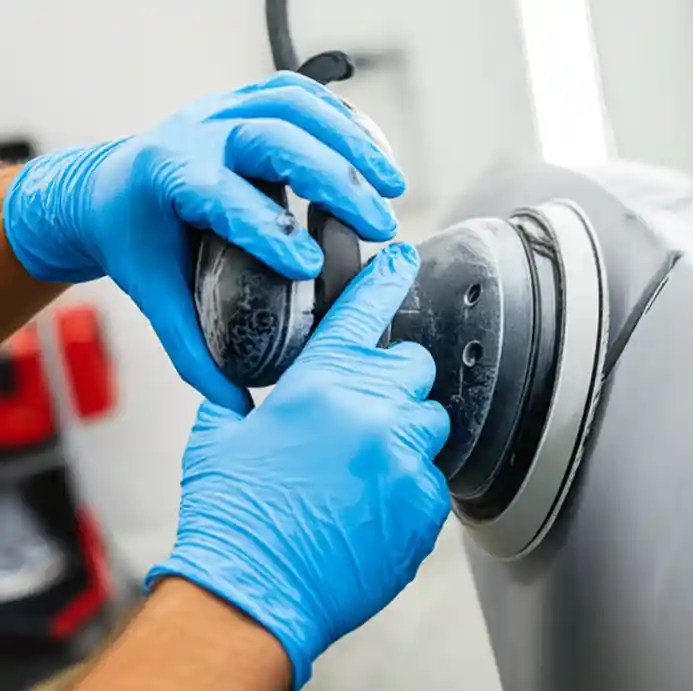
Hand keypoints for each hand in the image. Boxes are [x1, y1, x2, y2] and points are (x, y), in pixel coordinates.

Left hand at [1, 71, 404, 411]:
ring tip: (393, 188)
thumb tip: (235, 407)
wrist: (110, 185)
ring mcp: (225, 108)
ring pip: (296, 106)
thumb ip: (192, 350)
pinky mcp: (250, 100)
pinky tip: (376, 156)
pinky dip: (346, 120)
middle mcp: (196, 133)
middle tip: (378, 225)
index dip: (267, 228)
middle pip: (272, 138)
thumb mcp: (156, 294)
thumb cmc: (139, 240)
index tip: (310, 265)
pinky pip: (304, 94)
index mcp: (165, 176)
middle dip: (334, 180)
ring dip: (353, 143)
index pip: (220, 195)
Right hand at [145, 243, 450, 690]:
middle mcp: (374, 410)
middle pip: (413, 368)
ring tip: (359, 475)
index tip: (404, 259)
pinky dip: (408, 490)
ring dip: (403, 439)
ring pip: (428, 425)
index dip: (386, 280)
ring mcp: (406, 457)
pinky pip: (433, 480)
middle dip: (393, 384)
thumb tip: (242, 399)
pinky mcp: (427, 504)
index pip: (363, 312)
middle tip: (361, 417)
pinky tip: (368, 512)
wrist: (252, 593)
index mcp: (321, 382)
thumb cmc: (230, 518)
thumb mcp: (219, 440)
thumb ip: (241, 405)